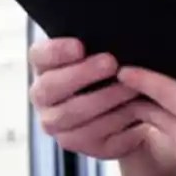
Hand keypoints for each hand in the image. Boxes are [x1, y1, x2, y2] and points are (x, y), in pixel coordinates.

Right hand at [28, 37, 147, 159]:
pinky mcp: (77, 143)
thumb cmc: (110, 67)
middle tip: (111, 63)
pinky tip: (135, 113)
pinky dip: (115, 124)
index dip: (56, 52)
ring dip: (103, 100)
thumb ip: (98, 40)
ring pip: (70, 115)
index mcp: (45, 66)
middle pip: (50, 87)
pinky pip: (90, 138)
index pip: (39, 56)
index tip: (80, 46)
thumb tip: (112, 31)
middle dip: (81, 74)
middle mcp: (43, 96)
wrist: (127, 101)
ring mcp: (56, 123)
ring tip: (130, 88)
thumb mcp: (102, 50)